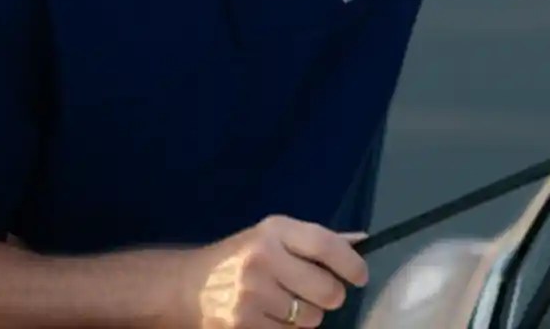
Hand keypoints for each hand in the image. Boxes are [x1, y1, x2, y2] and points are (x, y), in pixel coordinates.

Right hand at [188, 215, 368, 327]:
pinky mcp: (243, 324)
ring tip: (285, 303)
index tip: (360, 277)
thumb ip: (316, 241)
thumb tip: (362, 241)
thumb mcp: (274, 237)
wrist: (188, 286)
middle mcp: (263, 258)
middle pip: (326, 289)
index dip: (351, 264)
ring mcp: (252, 294)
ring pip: (311, 318)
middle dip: (331, 296)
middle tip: (319, 293)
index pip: (325, 245)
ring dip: (307, 315)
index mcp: (274, 231)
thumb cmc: (241, 257)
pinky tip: (269, 316)